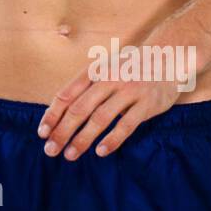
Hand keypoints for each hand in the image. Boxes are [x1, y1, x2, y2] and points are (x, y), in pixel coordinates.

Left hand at [36, 71, 182, 159]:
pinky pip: (126, 125)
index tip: (42, 133)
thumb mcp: (104, 69)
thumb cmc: (129, 68)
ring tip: (70, 154)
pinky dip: (112, 140)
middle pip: (79, 109)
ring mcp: (128, 90)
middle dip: (62, 131)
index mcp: (94, 71)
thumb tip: (59, 113)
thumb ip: (85, 88)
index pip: (66, 94)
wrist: (168, 56)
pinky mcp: (147, 104)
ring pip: (100, 119)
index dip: (52, 115)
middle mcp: (109, 79)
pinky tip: (100, 152)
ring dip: (82, 139)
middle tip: (50, 150)